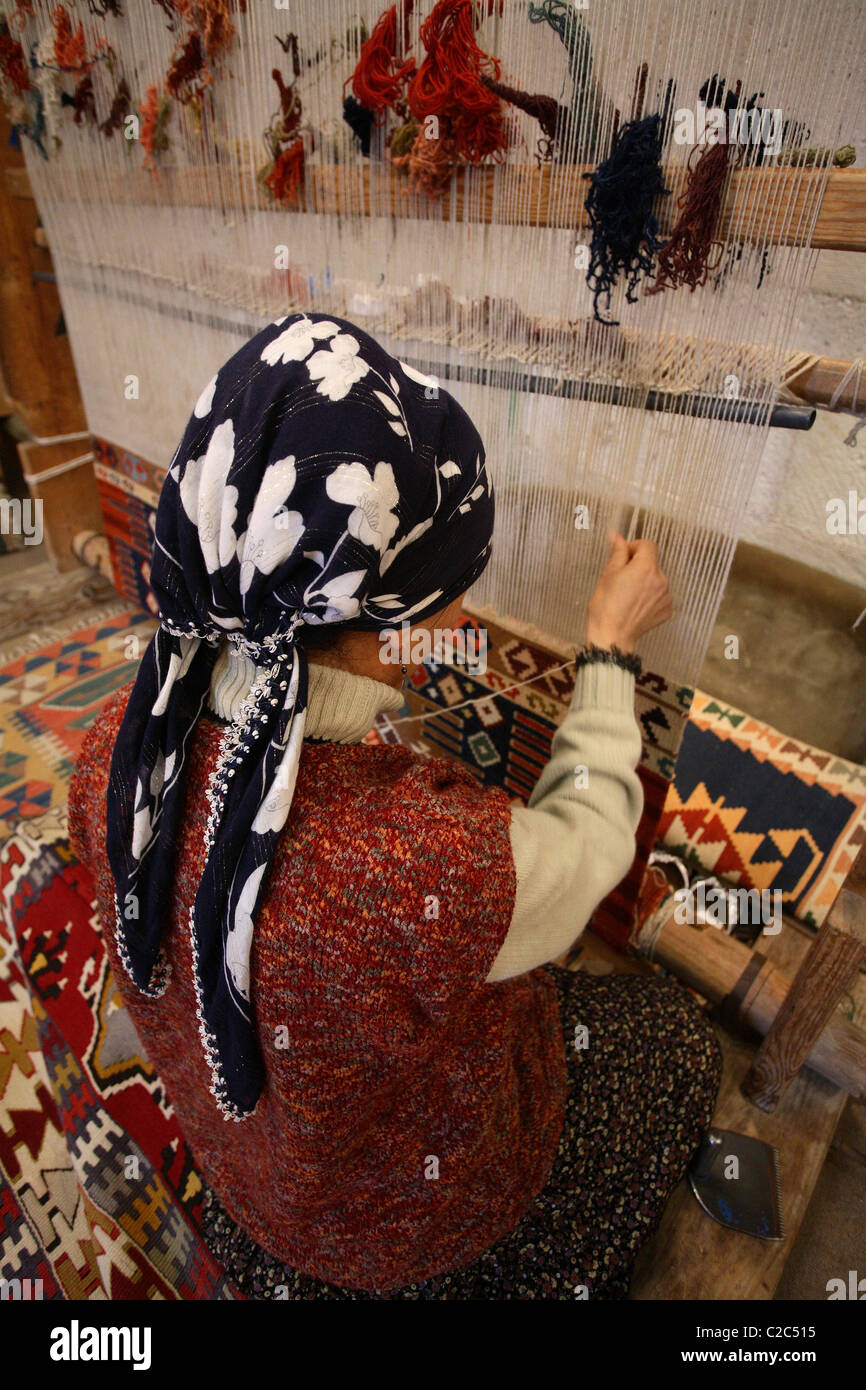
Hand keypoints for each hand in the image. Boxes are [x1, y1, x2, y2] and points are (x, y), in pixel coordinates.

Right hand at [584, 531, 672, 653]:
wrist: (611, 636)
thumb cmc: (605, 606)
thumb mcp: (608, 574)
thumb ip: (618, 552)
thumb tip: (617, 536)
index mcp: (646, 567)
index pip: (648, 544)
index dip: (634, 548)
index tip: (624, 558)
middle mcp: (661, 580)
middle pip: (652, 563)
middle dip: (638, 566)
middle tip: (622, 580)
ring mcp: (666, 597)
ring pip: (656, 579)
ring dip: (645, 581)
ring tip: (628, 595)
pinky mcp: (667, 610)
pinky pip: (660, 595)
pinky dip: (650, 597)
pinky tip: (636, 605)